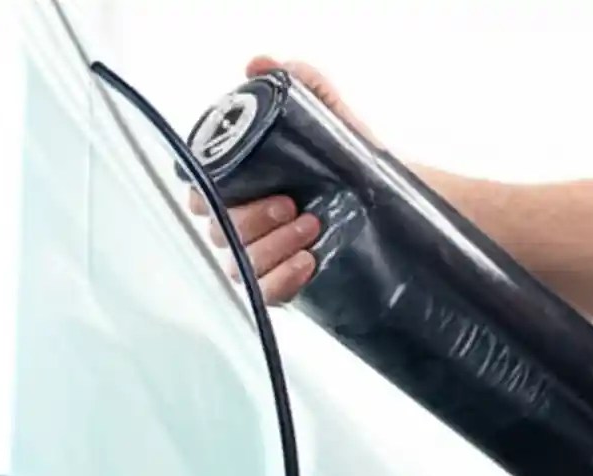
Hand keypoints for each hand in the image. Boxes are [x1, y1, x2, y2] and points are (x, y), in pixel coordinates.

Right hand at [189, 56, 378, 303]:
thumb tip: (260, 62)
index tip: (240, 183)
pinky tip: (308, 263)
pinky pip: (265, 295)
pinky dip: (282, 280)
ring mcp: (262, 258)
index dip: (206, 194)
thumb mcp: (330, 117)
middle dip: (252, 219)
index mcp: (240, 185)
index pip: (199, 195)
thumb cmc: (350, 160)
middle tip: (292, 204)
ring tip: (312, 228)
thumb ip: (302, 85)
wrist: (394, 199)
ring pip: (241, 265)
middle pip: (219, 232)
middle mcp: (242, 224)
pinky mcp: (283, 286)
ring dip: (272, 247)